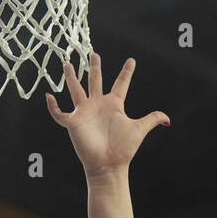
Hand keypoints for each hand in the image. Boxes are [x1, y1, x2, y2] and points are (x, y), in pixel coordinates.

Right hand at [46, 54, 169, 178]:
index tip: (132, 61)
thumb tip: (168, 119)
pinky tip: (48, 96)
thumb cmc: (123, 149)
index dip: (126, 73)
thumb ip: (151, 120)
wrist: (108, 164)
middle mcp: (98, 105)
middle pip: (95, 81)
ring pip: (75, 89)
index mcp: (114, 105)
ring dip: (71, 77)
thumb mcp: (139, 130)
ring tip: (67, 62)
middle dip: (94, 67)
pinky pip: (60, 114)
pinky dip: (53, 107)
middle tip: (93, 53)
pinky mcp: (74, 122)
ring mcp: (85, 112)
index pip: (120, 84)